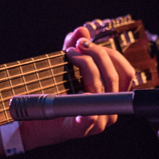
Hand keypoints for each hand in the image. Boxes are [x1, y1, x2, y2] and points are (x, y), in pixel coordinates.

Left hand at [19, 25, 137, 150]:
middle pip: (113, 75)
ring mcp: (98, 121)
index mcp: (112, 97)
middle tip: (76, 46)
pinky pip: (90, 115)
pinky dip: (85, 100)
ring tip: (69, 55)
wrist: (32, 121)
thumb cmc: (53, 94)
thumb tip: (82, 30)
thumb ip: (76, 47)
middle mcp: (110, 110)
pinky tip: (78, 91)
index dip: (110, 54)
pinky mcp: (81, 128)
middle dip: (96, 54)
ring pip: (100, 86)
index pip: (126, 72)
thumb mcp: (67, 66)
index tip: (88, 43)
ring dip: (86, 64)